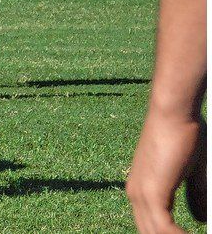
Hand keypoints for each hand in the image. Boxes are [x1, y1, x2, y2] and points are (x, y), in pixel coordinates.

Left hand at [127, 113, 201, 233]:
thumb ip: (194, 196)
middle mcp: (136, 195)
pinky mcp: (151, 194)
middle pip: (151, 233)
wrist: (173, 114)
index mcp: (142, 190)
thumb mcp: (193, 173)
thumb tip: (201, 219)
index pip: (152, 226)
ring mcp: (140, 195)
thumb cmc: (185, 137)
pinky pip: (164, 231)